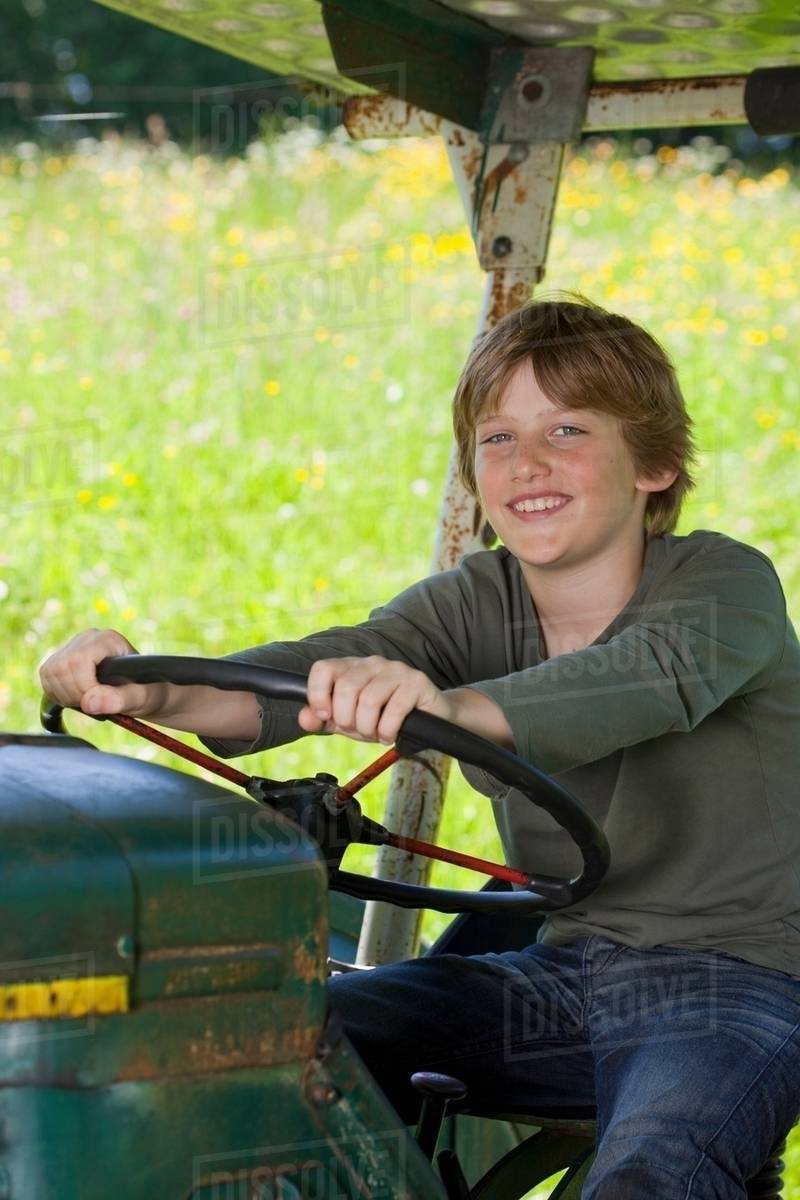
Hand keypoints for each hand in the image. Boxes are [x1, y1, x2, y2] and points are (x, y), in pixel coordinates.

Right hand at [38, 628, 164, 717]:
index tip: (101, 703)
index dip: (84, 688)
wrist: (143, 692)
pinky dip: (58, 694)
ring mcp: (73, 646)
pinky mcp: (62, 658)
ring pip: (49, 672)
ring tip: (90, 702)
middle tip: (96, 705)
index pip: (78, 661)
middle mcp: (88, 637)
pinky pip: (46, 677)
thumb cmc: (147, 692)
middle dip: (75, 695)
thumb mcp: (141, 698)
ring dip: (66, 696)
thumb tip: (90, 703)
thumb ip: (119, 700)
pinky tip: (78, 698)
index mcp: (108, 640)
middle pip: (60, 668)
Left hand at [297, 655, 453, 744]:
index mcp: (352, 667)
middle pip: (346, 688)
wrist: (431, 719)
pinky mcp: (417, 682)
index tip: (325, 716)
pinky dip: (388, 730)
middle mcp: (373, 663)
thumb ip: (325, 719)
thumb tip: (304, 718)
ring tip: (377, 734)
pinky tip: (391, 734)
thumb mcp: (350, 721)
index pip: (323, 669)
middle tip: (359, 731)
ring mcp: (396, 670)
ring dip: (369, 728)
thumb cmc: (385, 717)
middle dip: (348, 719)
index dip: (317, 694)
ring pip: (369, 700)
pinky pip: (394, 709)